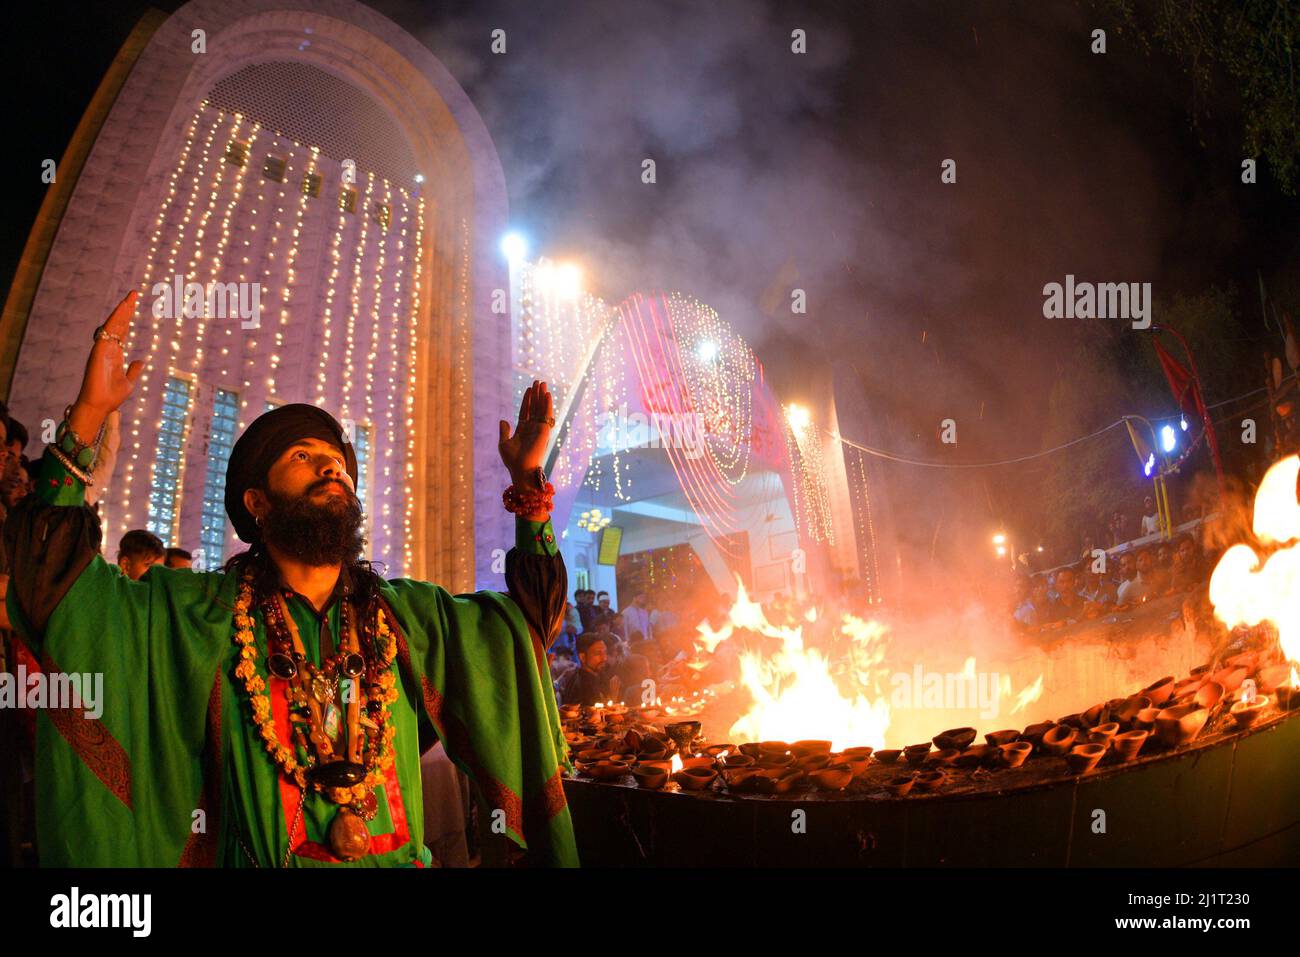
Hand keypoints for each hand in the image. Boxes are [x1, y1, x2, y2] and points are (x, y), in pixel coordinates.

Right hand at [69, 291, 146, 437]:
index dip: (128, 318)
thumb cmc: (111, 397)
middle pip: (118, 324)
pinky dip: (115, 321)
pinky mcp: (99, 352)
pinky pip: (108, 332)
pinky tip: (122, 310)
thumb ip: (134, 370)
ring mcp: (103, 349)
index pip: (122, 331)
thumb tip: (141, 361)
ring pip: (113, 325)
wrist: (100, 406)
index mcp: (115, 354)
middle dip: (126, 309)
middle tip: (134, 293)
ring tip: (130, 297)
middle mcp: (108, 348)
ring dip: (122, 311)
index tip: (133, 305)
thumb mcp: (129, 382)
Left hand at [498, 380, 552, 484]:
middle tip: (538, 381)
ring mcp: (539, 429)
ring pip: (541, 409)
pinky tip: (546, 394)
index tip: (528, 389)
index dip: (527, 400)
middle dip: (536, 394)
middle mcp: (532, 428)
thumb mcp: (504, 443)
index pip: (526, 411)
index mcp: (523, 430)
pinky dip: (547, 404)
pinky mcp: (544, 431)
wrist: (521, 469)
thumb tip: (503, 420)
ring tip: (542, 383)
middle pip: (535, 407)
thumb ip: (504, 431)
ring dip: (542, 396)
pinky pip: (546, 415)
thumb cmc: (512, 460)